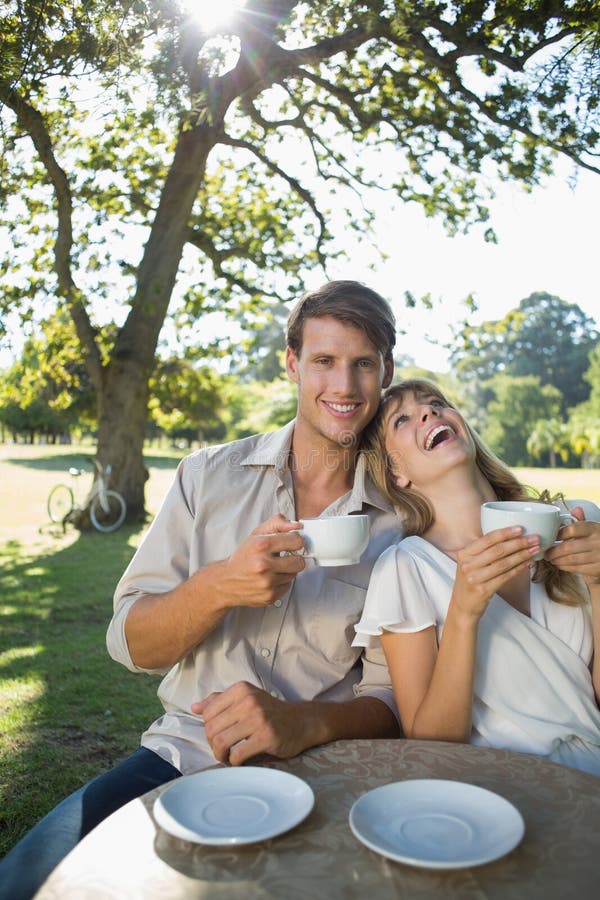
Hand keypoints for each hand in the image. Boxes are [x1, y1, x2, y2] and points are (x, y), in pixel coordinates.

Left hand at [191, 682, 309, 764]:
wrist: (301, 721)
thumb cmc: (270, 712)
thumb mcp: (246, 698)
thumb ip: (220, 701)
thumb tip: (195, 707)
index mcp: (240, 689)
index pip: (208, 713)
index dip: (209, 729)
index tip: (218, 736)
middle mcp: (248, 700)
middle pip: (212, 729)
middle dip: (213, 744)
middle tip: (222, 751)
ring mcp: (258, 718)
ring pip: (221, 742)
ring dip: (220, 755)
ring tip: (227, 758)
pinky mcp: (267, 736)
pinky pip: (238, 754)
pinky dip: (234, 762)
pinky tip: (240, 761)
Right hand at [216, 514, 305, 607]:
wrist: (226, 581)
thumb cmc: (243, 556)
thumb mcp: (257, 534)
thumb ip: (278, 523)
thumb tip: (297, 526)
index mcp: (261, 545)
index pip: (297, 541)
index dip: (295, 542)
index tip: (291, 544)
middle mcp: (264, 565)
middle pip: (299, 562)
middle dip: (294, 558)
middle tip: (283, 557)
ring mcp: (267, 582)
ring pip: (294, 574)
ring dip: (286, 571)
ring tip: (273, 568)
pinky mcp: (269, 596)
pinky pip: (288, 586)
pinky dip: (281, 582)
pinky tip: (270, 578)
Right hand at [451, 526, 540, 619]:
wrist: (463, 605)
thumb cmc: (470, 580)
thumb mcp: (470, 563)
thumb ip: (483, 550)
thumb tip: (508, 536)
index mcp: (464, 554)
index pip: (487, 539)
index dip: (505, 533)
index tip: (520, 529)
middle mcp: (468, 565)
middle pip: (498, 550)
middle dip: (518, 543)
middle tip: (534, 539)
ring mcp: (475, 578)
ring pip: (504, 563)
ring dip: (522, 555)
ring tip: (535, 550)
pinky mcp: (483, 590)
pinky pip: (505, 576)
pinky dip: (518, 569)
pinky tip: (528, 563)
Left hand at [544, 507, 599, 586]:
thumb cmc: (597, 540)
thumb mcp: (592, 529)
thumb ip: (582, 521)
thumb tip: (576, 509)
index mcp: (594, 529)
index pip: (573, 529)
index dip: (559, 534)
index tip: (551, 537)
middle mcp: (597, 542)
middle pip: (569, 547)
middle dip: (554, 551)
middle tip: (546, 553)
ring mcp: (598, 556)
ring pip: (572, 559)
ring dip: (557, 560)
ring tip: (551, 559)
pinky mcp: (598, 568)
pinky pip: (577, 568)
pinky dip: (565, 567)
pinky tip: (559, 565)